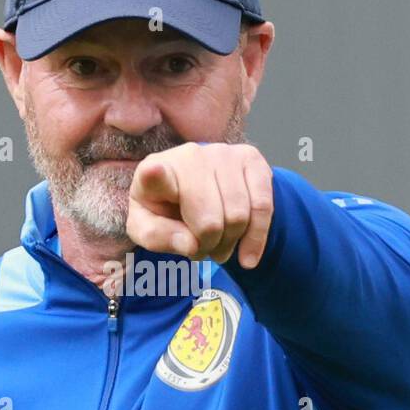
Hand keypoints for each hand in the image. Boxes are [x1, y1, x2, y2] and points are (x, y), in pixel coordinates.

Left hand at [126, 142, 273, 267]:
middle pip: (209, 221)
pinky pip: (263, 206)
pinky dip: (257, 237)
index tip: (154, 172)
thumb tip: (191, 245)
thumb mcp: (147, 229)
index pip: (154, 174)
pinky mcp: (250, 158)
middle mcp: (189, 156)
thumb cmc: (166, 208)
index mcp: (154, 172)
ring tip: (220, 246)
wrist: (194, 188)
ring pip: (239, 216)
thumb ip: (158, 238)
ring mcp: (222, 154)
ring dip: (231, 243)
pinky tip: (248, 256)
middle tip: (203, 250)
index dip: (155, 175)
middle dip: (209, 247)